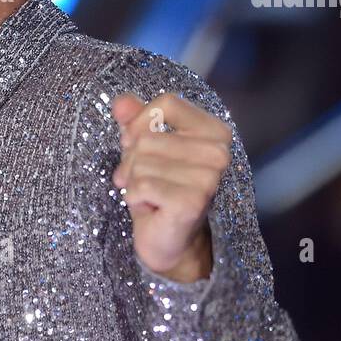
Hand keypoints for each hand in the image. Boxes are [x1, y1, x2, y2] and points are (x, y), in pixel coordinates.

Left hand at [110, 93, 231, 281]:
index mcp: (215, 131)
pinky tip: (151, 207)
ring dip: (133, 182)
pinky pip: (140, 185)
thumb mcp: (144, 149)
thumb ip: (135, 120)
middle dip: (132, 161)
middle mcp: (219, 152)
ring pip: (140, 161)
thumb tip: (120, 101)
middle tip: (145, 182)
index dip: (140, 121)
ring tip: (151, 195)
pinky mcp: (191, 201)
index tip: (135, 144)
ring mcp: (209, 178)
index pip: (167, 103)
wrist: (167, 239)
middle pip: (147, 136)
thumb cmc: (159, 189)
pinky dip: (133, 198)